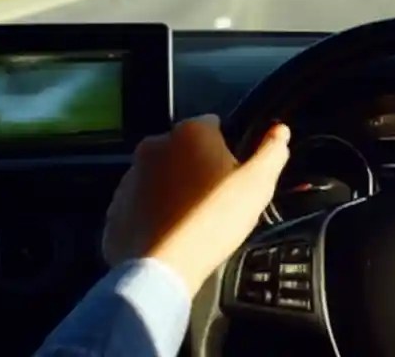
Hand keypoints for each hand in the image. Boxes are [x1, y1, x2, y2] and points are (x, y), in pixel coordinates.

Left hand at [102, 115, 290, 295]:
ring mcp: (130, 175)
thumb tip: (279, 131)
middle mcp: (154, 144)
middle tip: (216, 203)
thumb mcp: (258, 185)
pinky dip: (154, 213)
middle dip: (199, 169)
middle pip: (186, 151)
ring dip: (175, 190)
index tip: (234, 178)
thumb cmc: (214, 220)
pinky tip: (171, 234)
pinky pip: (142, 203)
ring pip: (162, 176)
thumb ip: (272, 151)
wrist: (161, 268)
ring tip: (192, 222)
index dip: (229, 151)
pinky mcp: (115, 206)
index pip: (215, 126)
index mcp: (190, 131)